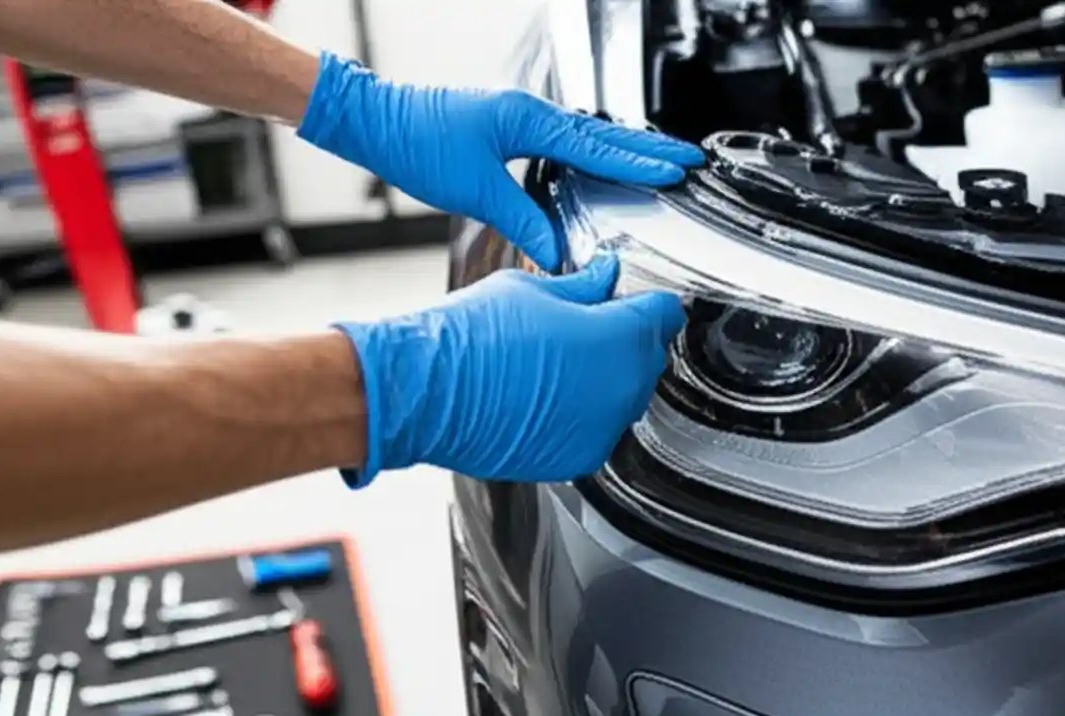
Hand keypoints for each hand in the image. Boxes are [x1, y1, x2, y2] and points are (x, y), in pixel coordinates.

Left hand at [298, 52, 704, 270]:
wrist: (377, 122)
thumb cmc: (417, 142)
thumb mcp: (474, 190)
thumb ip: (521, 219)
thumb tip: (554, 252)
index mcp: (528, 120)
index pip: (596, 148)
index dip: (637, 164)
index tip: (672, 171)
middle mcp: (530, 113)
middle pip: (602, 133)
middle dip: (647, 148)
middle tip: (687, 158)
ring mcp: (521, 118)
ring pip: (586, 134)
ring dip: (623, 148)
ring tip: (658, 160)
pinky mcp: (509, 128)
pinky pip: (564, 140)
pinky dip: (592, 151)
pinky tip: (598, 164)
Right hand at [334, 257, 685, 484]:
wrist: (428, 393)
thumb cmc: (471, 338)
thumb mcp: (533, 288)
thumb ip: (582, 286)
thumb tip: (601, 277)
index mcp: (620, 338)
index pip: (664, 314)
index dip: (649, 303)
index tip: (635, 300)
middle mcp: (622, 390)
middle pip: (648, 357)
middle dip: (628, 339)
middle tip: (590, 324)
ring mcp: (602, 429)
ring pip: (626, 397)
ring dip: (607, 378)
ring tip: (561, 361)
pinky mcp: (578, 458)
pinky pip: (599, 428)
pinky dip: (586, 412)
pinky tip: (548, 393)